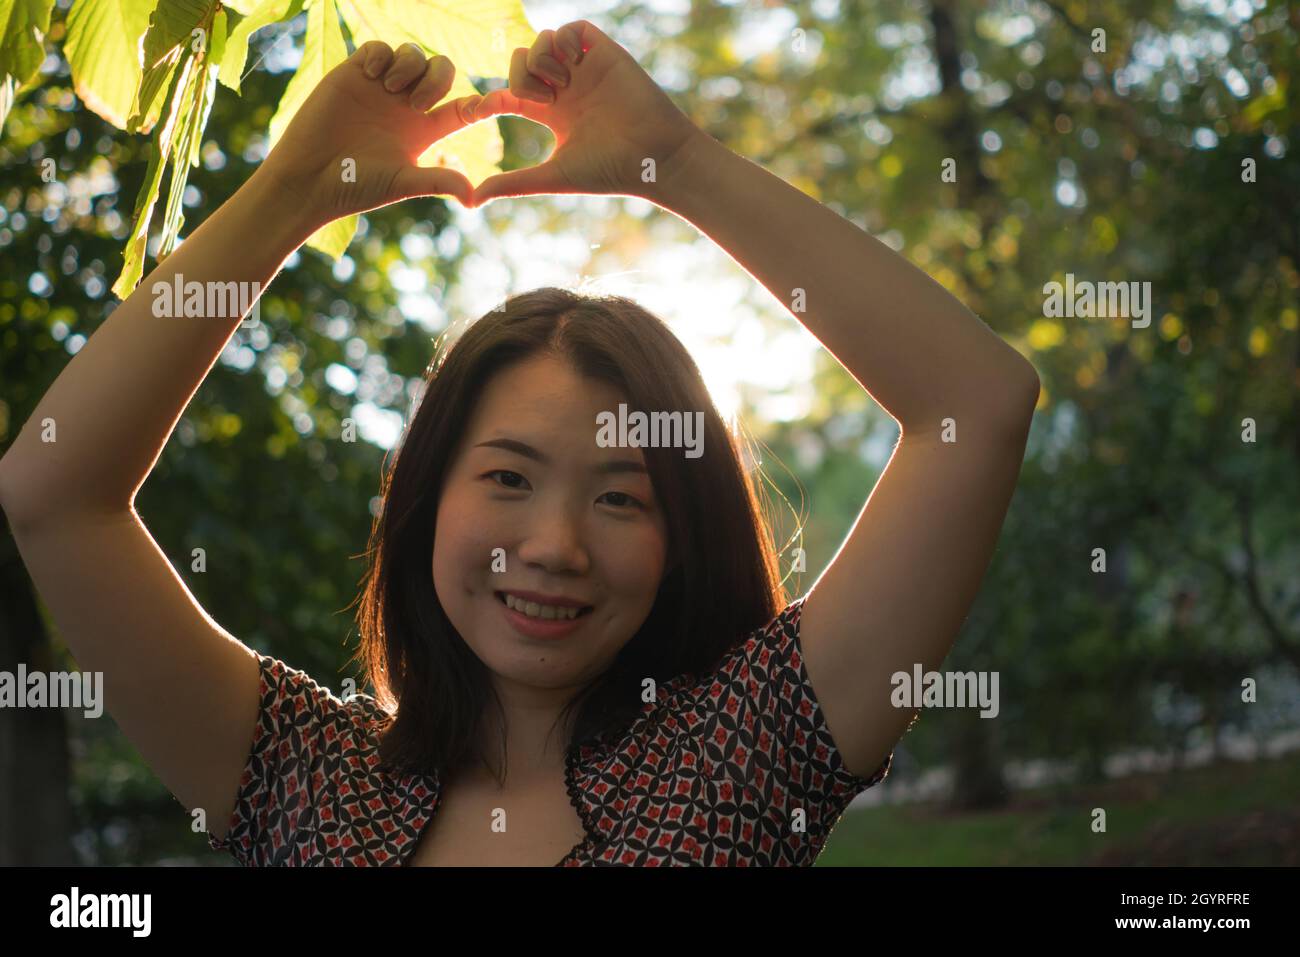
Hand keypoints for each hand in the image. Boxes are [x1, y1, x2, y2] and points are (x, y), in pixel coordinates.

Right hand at [257, 41, 481, 223]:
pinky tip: (373, 77)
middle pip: (442, 71)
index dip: (484, 103)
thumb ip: (438, 180)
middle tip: (417, 103)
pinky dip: (383, 55)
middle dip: (439, 78)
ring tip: (392, 91)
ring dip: (410, 67)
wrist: (309, 178)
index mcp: (425, 131)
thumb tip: (475, 197)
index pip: (464, 108)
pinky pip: (379, 48)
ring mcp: (380, 89)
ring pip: (413, 55)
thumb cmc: (356, 186)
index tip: (500, 103)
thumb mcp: (403, 181)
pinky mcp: (353, 75)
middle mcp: (406, 106)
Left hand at [466, 20, 702, 206]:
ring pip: (543, 41)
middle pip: (522, 61)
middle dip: (517, 76)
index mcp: (553, 115)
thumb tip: (470, 201)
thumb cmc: (607, 171)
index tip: (482, 111)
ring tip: (560, 86)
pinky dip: (563, 39)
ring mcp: (586, 71)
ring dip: (540, 59)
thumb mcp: (551, 175)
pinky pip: (573, 28)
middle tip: (539, 100)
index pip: (512, 95)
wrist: (651, 156)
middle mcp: (567, 89)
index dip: (493, 99)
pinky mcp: (605, 54)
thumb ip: (512, 183)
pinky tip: (571, 64)